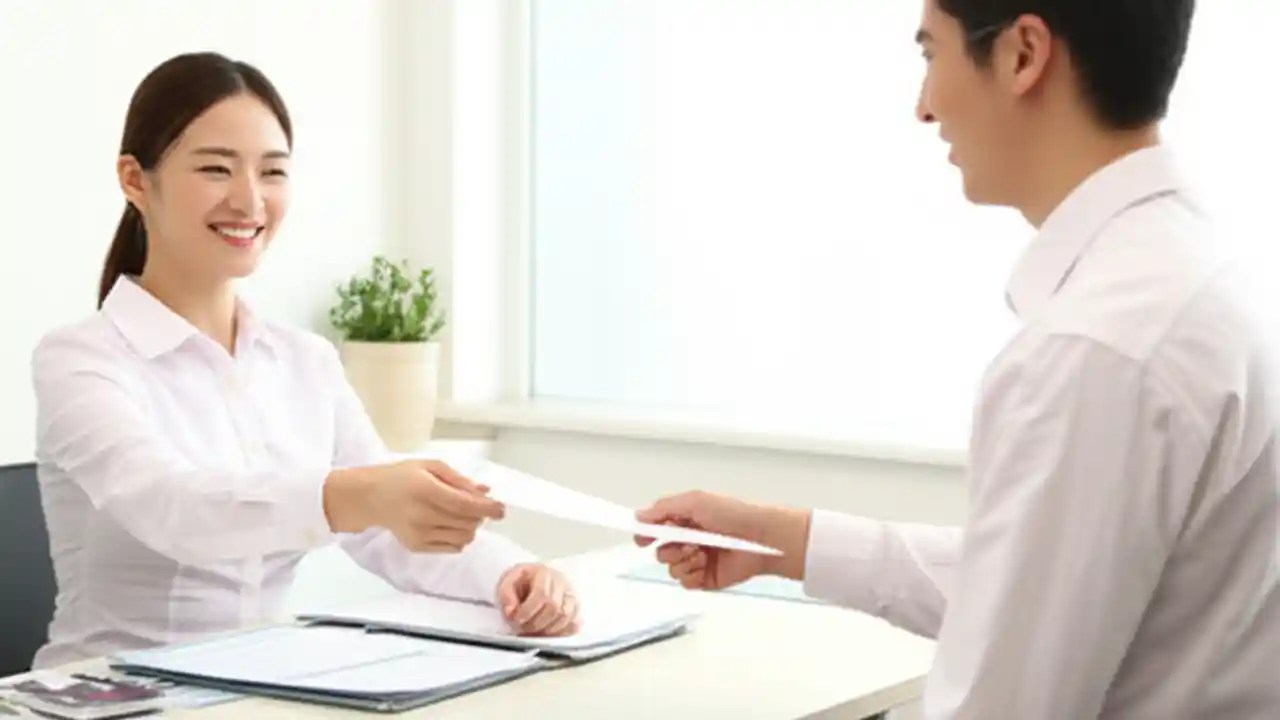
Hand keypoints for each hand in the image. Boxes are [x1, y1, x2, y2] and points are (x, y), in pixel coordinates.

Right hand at [324, 460, 504, 552]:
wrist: (370, 498)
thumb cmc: (402, 477)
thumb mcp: (430, 466)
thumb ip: (459, 479)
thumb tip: (486, 491)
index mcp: (425, 491)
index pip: (465, 505)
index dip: (488, 508)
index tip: (502, 509)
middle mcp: (422, 515)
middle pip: (467, 523)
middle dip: (480, 516)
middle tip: (477, 505)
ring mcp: (419, 534)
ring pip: (463, 538)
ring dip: (471, 527)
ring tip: (461, 514)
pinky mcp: (417, 546)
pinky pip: (452, 548)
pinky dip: (459, 537)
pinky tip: (449, 524)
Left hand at [496, 563, 581, 636]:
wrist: (528, 583)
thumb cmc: (519, 584)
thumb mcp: (506, 584)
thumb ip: (505, 595)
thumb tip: (511, 610)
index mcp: (543, 573)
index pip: (542, 594)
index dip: (528, 611)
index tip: (516, 620)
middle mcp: (561, 582)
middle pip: (555, 607)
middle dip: (535, 623)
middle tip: (522, 628)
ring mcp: (571, 595)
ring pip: (566, 617)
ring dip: (546, 630)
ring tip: (532, 630)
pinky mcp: (576, 609)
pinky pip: (574, 624)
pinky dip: (560, 633)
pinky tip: (546, 631)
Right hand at [634, 491, 811, 590]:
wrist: (761, 538)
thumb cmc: (733, 514)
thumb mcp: (696, 501)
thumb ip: (664, 508)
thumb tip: (638, 516)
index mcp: (686, 520)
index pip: (656, 529)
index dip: (646, 534)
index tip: (642, 539)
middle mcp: (689, 541)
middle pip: (660, 552)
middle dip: (668, 548)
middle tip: (687, 543)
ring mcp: (697, 561)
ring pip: (671, 569)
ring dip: (682, 561)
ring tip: (701, 553)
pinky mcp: (706, 579)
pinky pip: (685, 583)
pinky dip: (691, 574)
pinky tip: (705, 565)